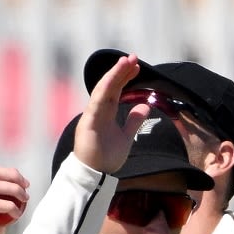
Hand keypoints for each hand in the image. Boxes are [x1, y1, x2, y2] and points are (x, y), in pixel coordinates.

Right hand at [71, 53, 150, 174]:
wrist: (96, 176)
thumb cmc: (107, 158)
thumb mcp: (126, 136)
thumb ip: (134, 121)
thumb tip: (145, 106)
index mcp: (106, 113)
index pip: (116, 90)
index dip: (125, 77)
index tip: (137, 67)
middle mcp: (98, 111)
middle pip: (110, 86)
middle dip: (121, 71)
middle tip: (133, 57)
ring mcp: (92, 115)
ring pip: (102, 89)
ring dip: (114, 74)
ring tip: (125, 61)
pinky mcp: (88, 122)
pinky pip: (96, 102)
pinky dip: (104, 89)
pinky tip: (113, 78)